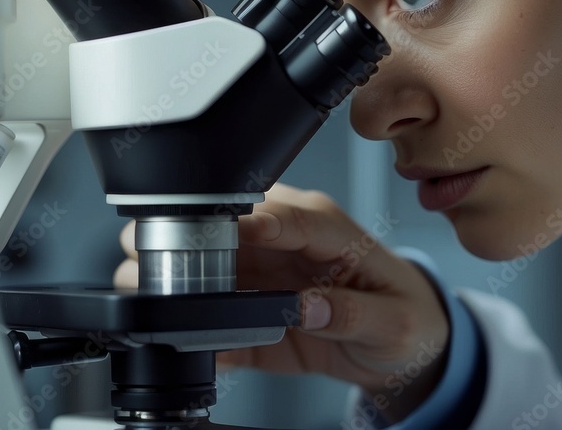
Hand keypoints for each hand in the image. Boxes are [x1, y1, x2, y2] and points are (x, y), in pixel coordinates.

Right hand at [113, 183, 451, 422]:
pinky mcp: (246, 310)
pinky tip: (185, 342)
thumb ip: (354, 311)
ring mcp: (260, 273)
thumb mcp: (395, 321)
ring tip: (158, 297)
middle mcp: (283, 241)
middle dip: (190, 235)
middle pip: (225, 225)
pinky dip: (191, 328)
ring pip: (203, 263)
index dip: (249, 222)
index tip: (222, 232)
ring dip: (175, 277)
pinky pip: (210, 316)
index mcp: (324, 227)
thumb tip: (310, 306)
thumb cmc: (403, 314)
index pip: (283, 215)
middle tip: (169, 259)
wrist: (398, 346)